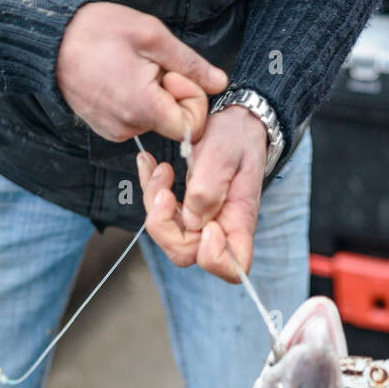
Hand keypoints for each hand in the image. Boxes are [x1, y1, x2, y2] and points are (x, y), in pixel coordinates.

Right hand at [56, 2, 227, 141]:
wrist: (50, 43)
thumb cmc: (97, 33)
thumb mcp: (151, 36)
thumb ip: (189, 63)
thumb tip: (219, 83)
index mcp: (144, 109)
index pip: (192, 126)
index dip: (192, 99)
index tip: (174, 74)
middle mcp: (130, 129)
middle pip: (173, 121)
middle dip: (171, 93)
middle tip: (150, 65)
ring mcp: (117, 132)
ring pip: (155, 119)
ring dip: (153, 94)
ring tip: (129, 69)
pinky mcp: (107, 129)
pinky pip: (136, 119)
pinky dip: (136, 100)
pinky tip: (120, 79)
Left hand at [137, 106, 267, 278]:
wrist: (234, 119)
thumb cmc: (236, 135)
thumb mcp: (224, 152)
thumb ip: (209, 187)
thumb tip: (192, 221)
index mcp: (239, 221)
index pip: (233, 268)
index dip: (213, 258)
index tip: (207, 226)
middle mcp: (219, 229)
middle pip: (186, 254)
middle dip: (165, 226)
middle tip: (165, 191)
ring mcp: (200, 222)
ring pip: (167, 235)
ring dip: (153, 203)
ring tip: (159, 169)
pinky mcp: (184, 210)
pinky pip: (159, 214)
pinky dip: (150, 191)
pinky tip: (150, 164)